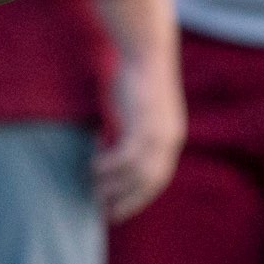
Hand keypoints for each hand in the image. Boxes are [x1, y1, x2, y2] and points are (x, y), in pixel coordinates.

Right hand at [95, 53, 186, 222]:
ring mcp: (157, 134)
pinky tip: (94, 167)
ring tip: (94, 189)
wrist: (147, 51)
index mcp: (170, 137)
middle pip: (150, 183)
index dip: (140, 195)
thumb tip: (114, 142)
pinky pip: (126, 157)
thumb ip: (133, 127)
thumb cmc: (137, 74)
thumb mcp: (140, 107)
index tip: (121, 208)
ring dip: (115, 185)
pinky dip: (110, 166)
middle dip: (129, 200)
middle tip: (107, 212)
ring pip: (137, 174)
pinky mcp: (143, 126)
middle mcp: (168, 140)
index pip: (157, 178)